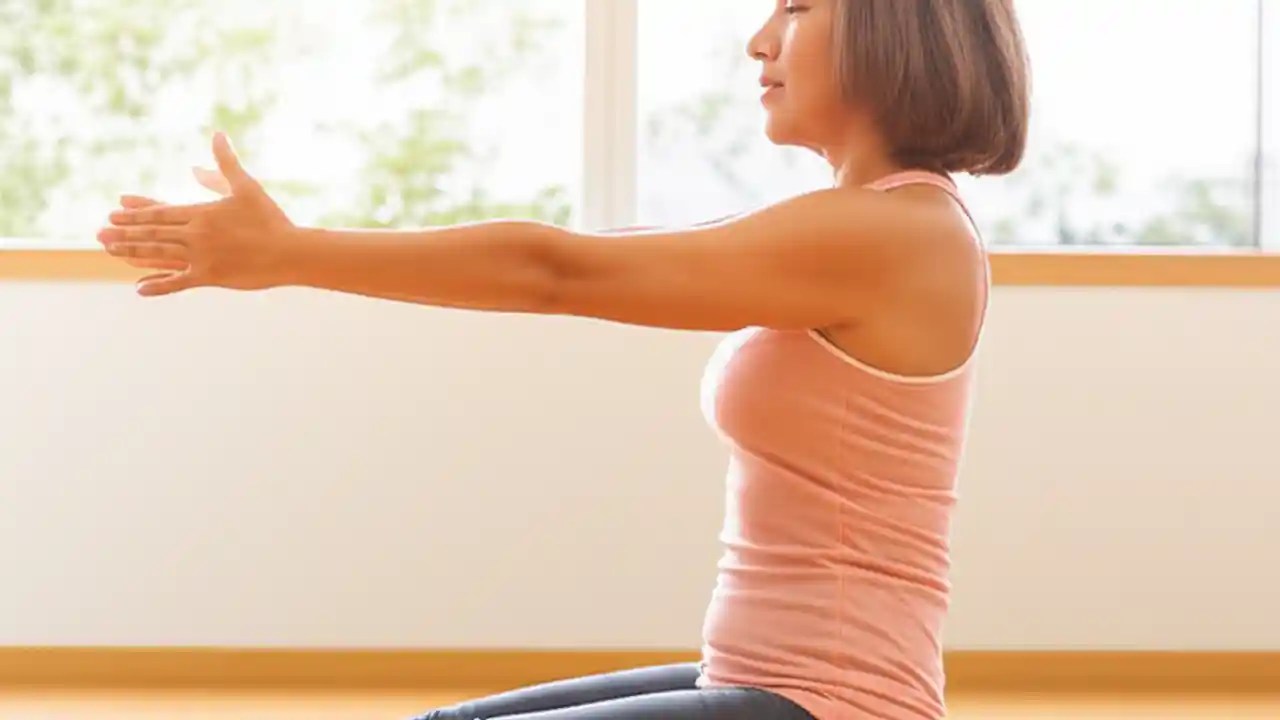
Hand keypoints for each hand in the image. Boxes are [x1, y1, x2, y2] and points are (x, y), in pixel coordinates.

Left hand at [99, 131, 297, 296]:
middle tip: (99, 233)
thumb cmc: (270, 218)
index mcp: (202, 213)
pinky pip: (178, 282)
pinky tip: (139, 288)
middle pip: (153, 233)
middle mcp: (196, 235)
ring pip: (159, 254)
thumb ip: (225, 163)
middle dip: (124, 233)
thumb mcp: (246, 187)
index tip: (114, 213)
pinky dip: (158, 284)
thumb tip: (217, 134)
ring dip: (132, 253)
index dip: (136, 213)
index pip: (161, 212)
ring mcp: (202, 258)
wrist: (291, 252)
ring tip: (110, 252)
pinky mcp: (210, 277)